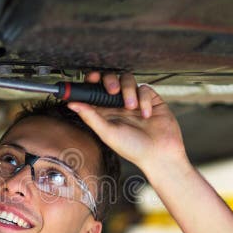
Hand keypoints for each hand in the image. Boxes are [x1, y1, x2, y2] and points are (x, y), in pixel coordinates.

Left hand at [67, 72, 187, 171]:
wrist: (160, 154)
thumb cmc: (133, 149)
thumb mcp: (108, 133)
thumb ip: (90, 117)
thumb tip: (72, 104)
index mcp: (104, 112)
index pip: (94, 90)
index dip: (91, 81)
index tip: (92, 78)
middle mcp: (118, 104)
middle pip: (110, 79)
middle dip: (110, 80)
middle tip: (113, 90)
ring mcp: (134, 100)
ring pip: (127, 79)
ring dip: (128, 90)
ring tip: (132, 107)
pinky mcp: (150, 99)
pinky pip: (144, 89)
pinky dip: (144, 100)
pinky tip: (147, 115)